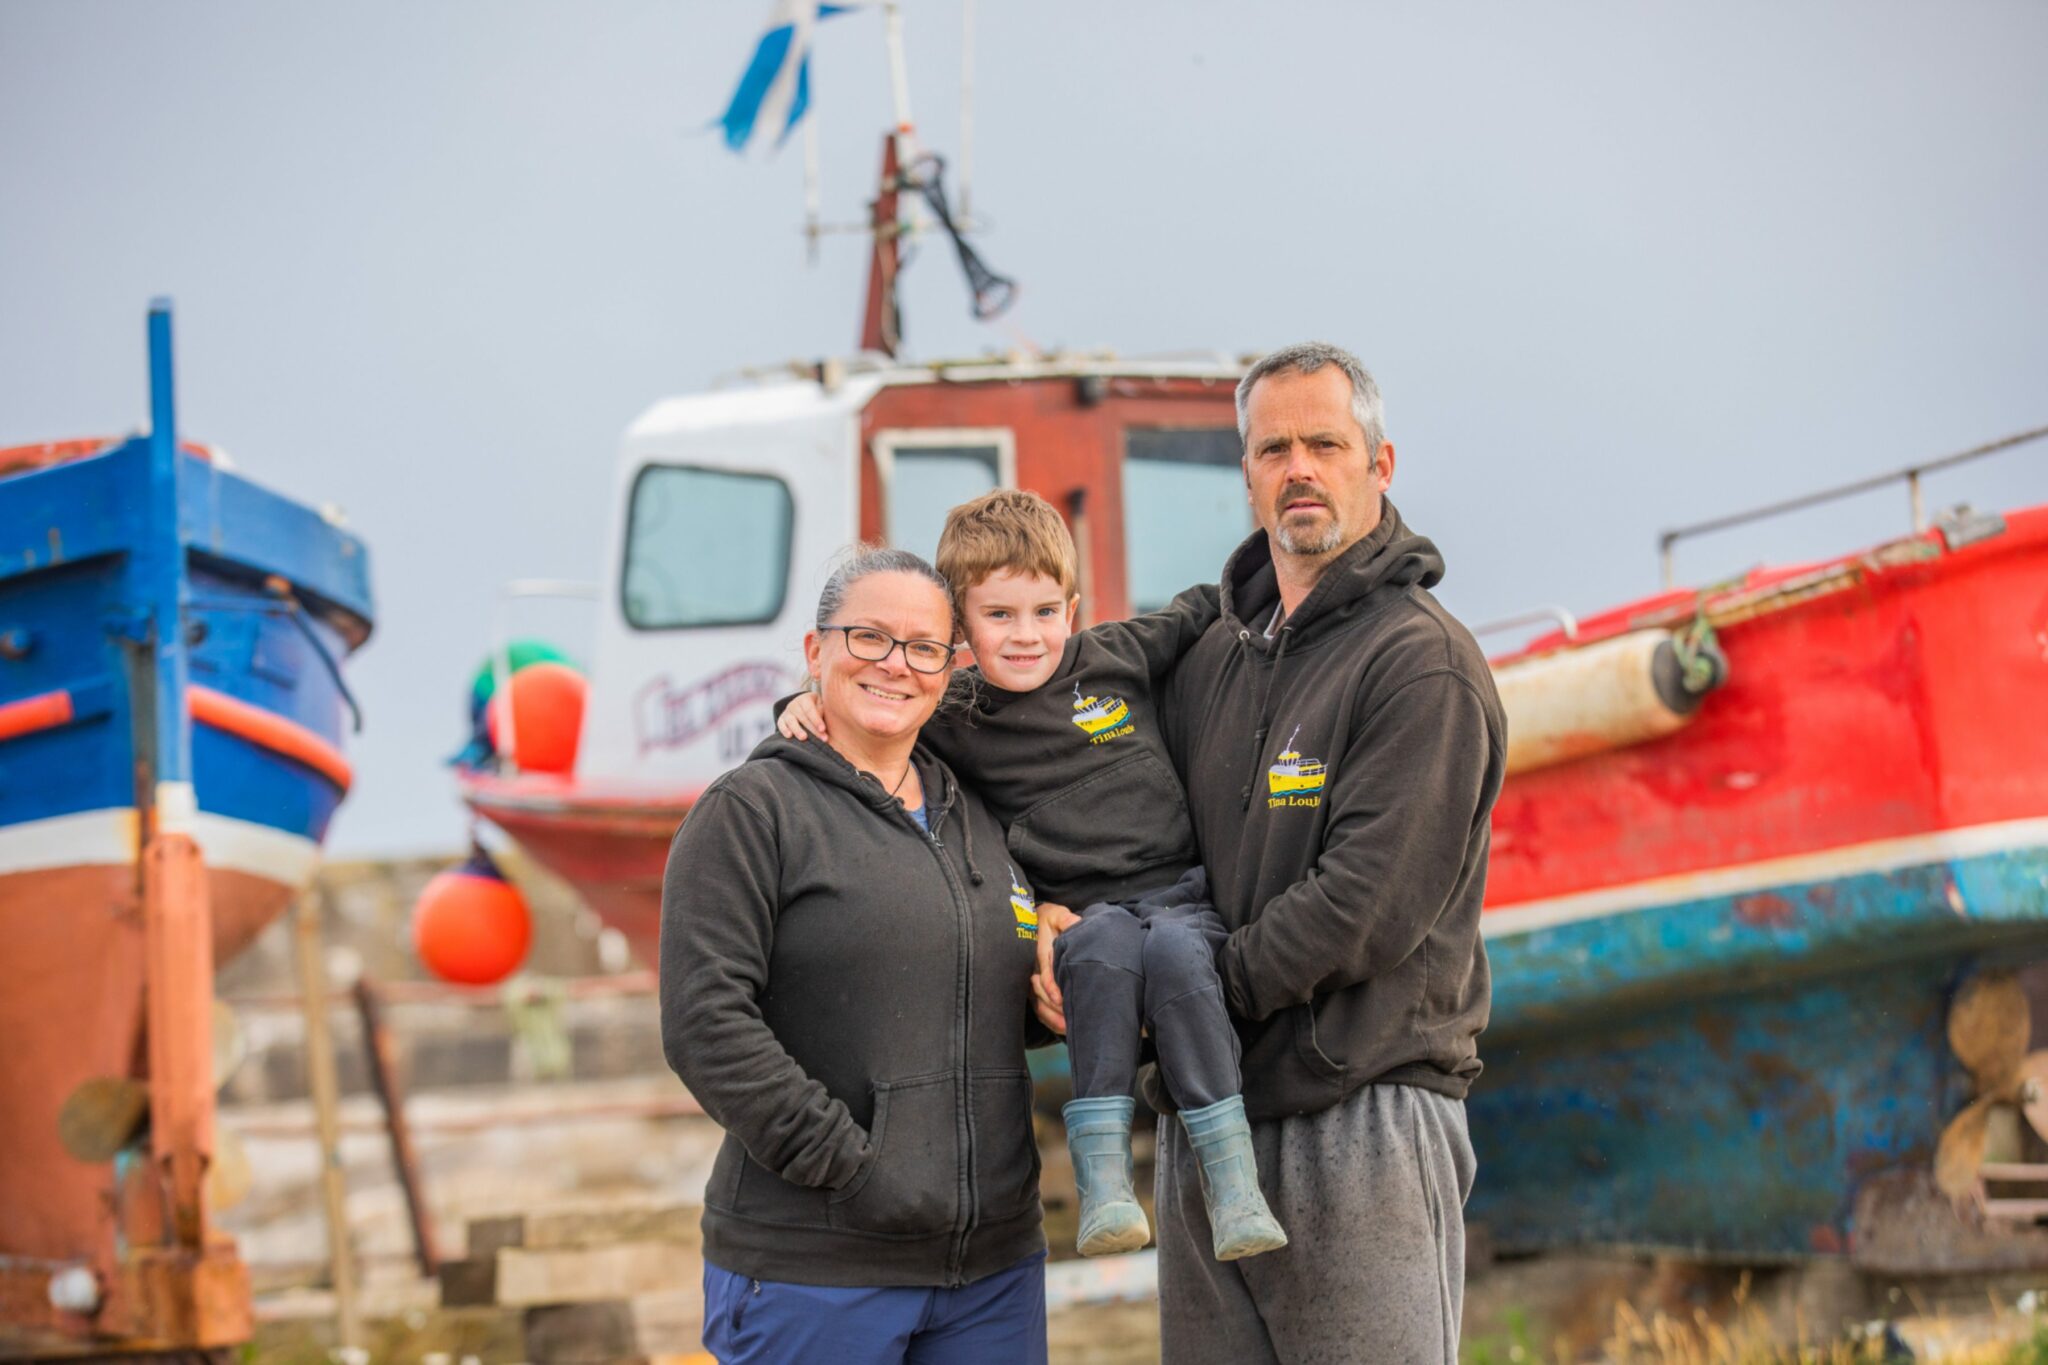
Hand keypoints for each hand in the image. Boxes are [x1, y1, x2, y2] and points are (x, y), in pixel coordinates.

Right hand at [777, 692, 828, 741]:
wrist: (805, 709)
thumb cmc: (817, 709)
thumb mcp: (821, 707)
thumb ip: (822, 713)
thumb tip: (823, 726)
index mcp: (805, 698)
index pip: (810, 709)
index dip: (816, 720)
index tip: (823, 729)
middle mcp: (794, 704)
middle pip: (802, 717)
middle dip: (812, 729)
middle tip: (821, 739)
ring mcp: (787, 712)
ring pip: (791, 721)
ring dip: (797, 730)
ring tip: (804, 738)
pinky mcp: (781, 720)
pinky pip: (781, 724)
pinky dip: (784, 730)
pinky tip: (789, 736)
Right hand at [1031, 903, 1079, 1033]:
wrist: (1029, 923)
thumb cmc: (1046, 920)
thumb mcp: (1056, 914)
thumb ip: (1066, 919)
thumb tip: (1077, 923)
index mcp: (1038, 952)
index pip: (1044, 972)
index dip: (1051, 986)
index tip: (1061, 999)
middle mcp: (1032, 970)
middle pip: (1040, 993)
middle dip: (1055, 1007)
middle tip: (1073, 1019)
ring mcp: (1031, 983)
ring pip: (1039, 1004)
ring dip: (1054, 1017)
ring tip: (1070, 1028)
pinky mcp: (1033, 991)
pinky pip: (1039, 1009)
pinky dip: (1050, 1021)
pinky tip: (1064, 1029)